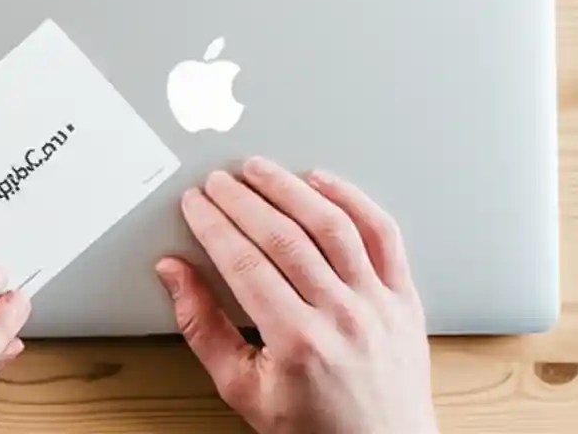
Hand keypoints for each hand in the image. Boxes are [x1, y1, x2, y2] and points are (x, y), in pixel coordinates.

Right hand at [156, 157, 435, 433]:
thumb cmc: (313, 428)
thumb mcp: (243, 390)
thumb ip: (204, 327)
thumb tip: (174, 273)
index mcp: (298, 344)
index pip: (245, 263)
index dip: (214, 225)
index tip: (196, 204)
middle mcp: (342, 317)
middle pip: (284, 237)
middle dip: (242, 201)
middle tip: (218, 182)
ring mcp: (378, 303)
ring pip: (332, 225)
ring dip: (290, 188)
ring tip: (260, 170)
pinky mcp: (404, 295)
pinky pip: (381, 233)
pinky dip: (352, 200)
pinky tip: (323, 182)